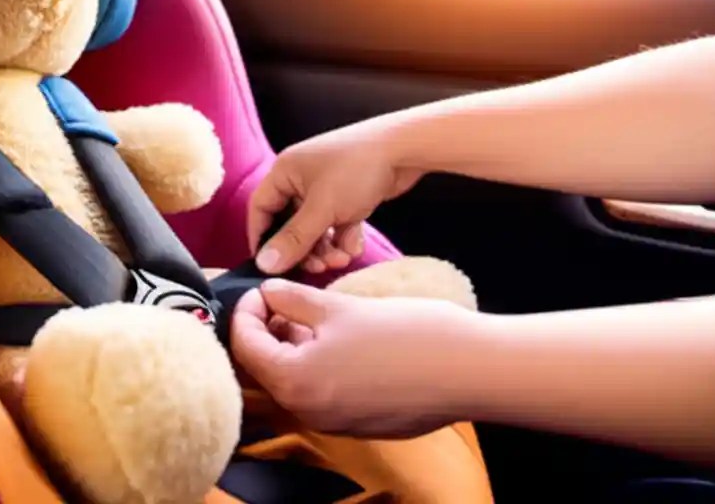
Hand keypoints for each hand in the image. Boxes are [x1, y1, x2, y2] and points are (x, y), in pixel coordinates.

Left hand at [230, 279, 478, 438]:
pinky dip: (319, 366)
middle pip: (266, 369)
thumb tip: (268, 293)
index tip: (262, 290)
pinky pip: (323, 394)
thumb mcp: (339, 307)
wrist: (468, 369)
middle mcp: (308, 412)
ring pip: (296, 382)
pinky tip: (341, 341)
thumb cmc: (404, 335)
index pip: (245, 347)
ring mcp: (334, 422)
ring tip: (314, 315)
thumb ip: (293, 300)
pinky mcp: (359, 423)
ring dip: (294, 348)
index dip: (247, 312)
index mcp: (295, 382)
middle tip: (284, 299)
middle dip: (269, 331)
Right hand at [248, 120, 422, 273]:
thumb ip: (293, 239)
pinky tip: (356, 246)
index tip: (270, 265)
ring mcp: (326, 186)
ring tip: (342, 258)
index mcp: (285, 172)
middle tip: (317, 266)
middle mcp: (301, 178)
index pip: (260, 208)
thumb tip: (264, 265)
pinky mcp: (348, 195)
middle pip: (290, 223)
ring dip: (326, 248)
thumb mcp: (322, 209)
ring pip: (316, 228)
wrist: (405, 149)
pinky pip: (337, 224)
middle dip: (304, 248)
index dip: (261, 237)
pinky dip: (344, 237)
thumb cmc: (357, 169)